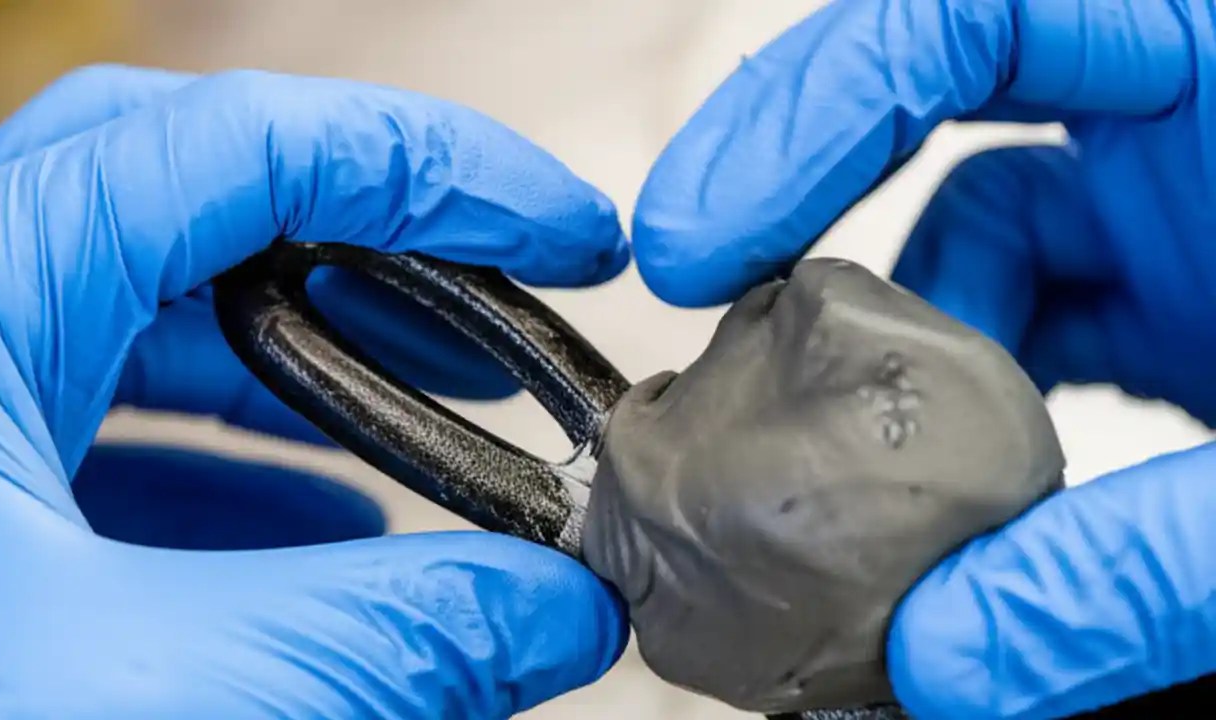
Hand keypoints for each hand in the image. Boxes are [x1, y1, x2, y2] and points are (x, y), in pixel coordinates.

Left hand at [0, 64, 626, 717]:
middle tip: (508, 294)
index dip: (429, 169)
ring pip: (154, 315)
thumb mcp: (170, 705)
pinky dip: (243, 460)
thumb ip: (392, 644)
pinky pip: (114, 430)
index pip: (233, 147)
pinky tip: (329, 531)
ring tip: (446, 416)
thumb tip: (563, 611)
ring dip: (320, 357)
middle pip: (195, 201)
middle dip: (378, 243)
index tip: (557, 227)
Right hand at [634, 1, 1215, 716]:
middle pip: (939, 144)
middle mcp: (1192, 124)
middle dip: (819, 254)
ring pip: (976, 269)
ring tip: (876, 498)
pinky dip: (986, 425)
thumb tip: (958, 658)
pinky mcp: (1179, 302)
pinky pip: (1034, 337)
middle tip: (725, 353)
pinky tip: (979, 511)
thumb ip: (1159, 567)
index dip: (800, 112)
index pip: (965, 20)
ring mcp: (1182, 213)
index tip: (692, 236)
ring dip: (914, 386)